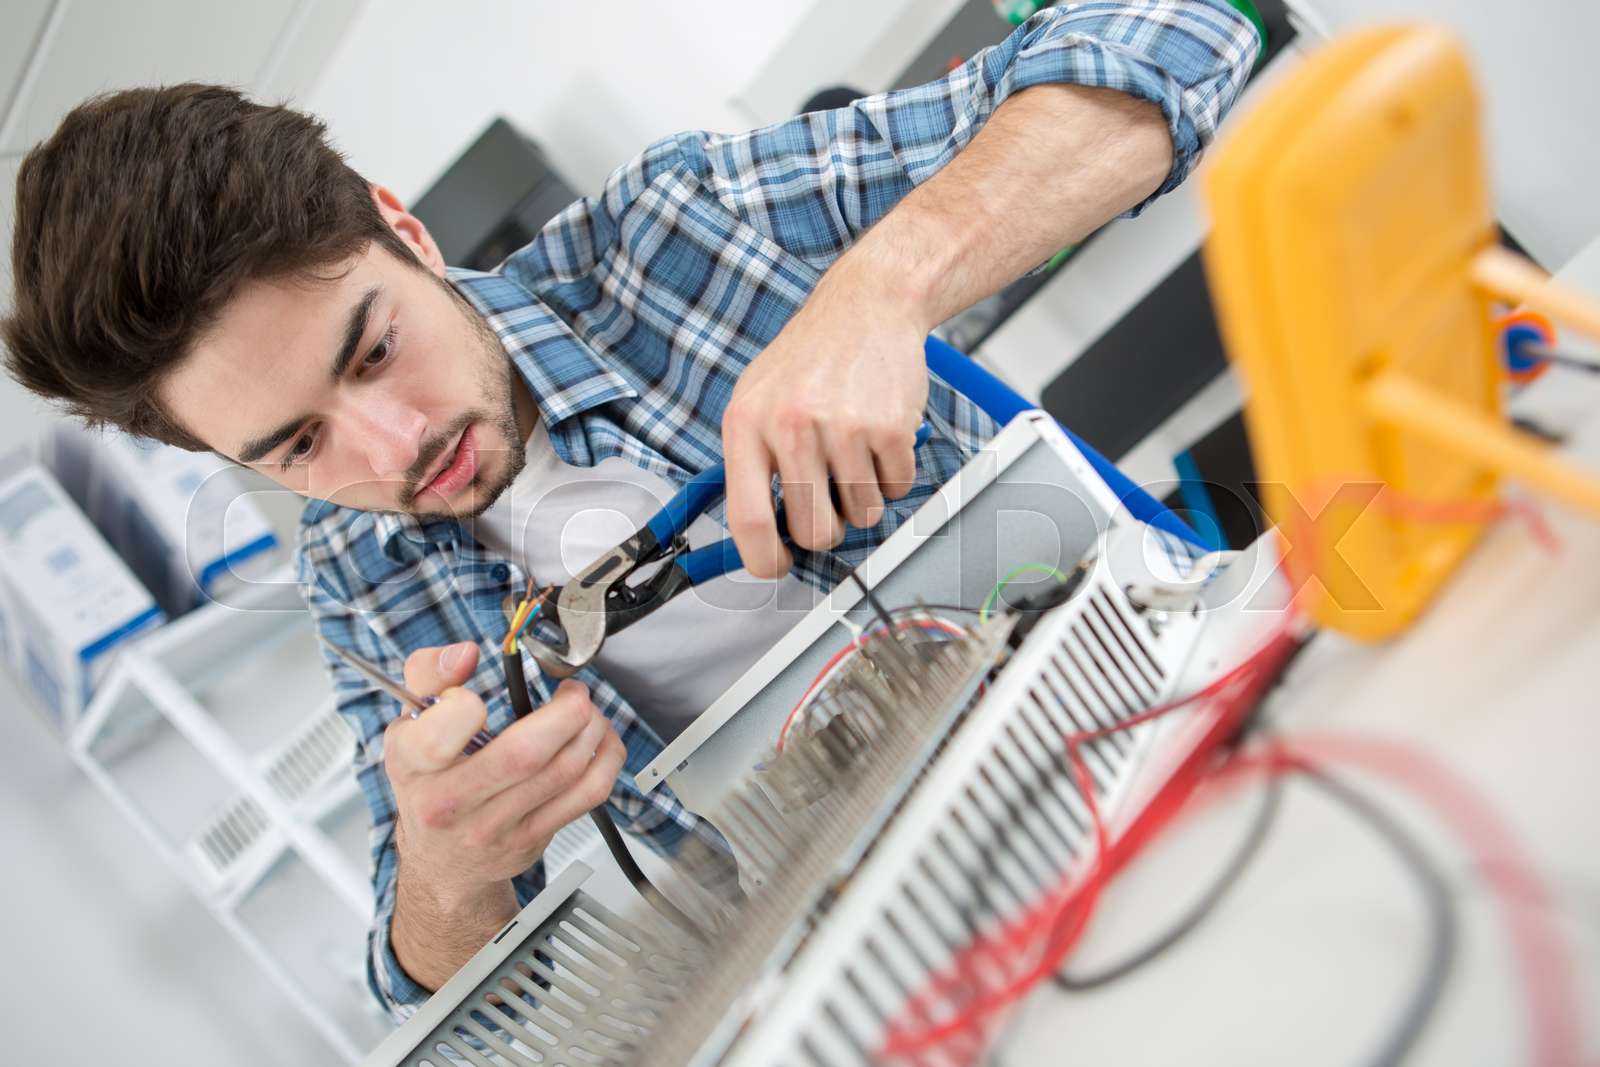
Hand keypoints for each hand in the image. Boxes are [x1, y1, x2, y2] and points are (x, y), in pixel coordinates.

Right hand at [384, 641, 625, 906]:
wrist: (441, 861)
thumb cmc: (429, 783)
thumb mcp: (409, 727)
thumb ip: (429, 676)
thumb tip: (465, 653)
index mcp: (415, 766)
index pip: (438, 736)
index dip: (465, 706)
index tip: (478, 698)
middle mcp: (453, 800)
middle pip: (523, 754)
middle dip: (564, 712)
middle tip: (570, 693)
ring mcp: (497, 825)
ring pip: (564, 771)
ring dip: (590, 728)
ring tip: (585, 711)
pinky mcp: (533, 837)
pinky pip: (587, 794)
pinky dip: (605, 757)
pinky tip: (598, 739)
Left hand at [722, 275, 928, 578]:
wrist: (866, 305)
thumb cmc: (810, 359)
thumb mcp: (756, 401)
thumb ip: (752, 464)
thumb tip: (757, 535)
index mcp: (747, 424)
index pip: (748, 519)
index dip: (764, 558)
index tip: (778, 565)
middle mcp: (791, 426)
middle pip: (813, 530)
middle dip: (825, 530)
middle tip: (828, 503)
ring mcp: (842, 426)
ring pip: (861, 515)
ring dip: (863, 498)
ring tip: (853, 454)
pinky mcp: (889, 426)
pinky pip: (896, 488)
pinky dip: (892, 475)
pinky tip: (878, 438)